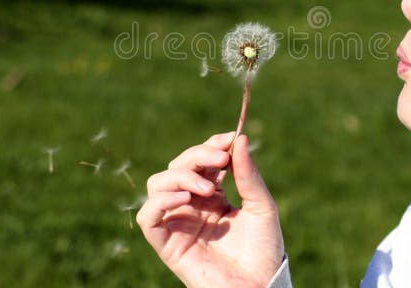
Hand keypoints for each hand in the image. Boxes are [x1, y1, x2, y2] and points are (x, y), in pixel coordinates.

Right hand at [137, 133, 283, 287]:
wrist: (260, 285)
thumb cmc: (263, 250)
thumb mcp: (261, 206)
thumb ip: (248, 175)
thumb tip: (239, 138)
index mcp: (213, 195)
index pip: (200, 159)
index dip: (211, 144)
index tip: (229, 138)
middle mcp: (191, 205)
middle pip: (178, 166)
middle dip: (197, 156)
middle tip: (221, 159)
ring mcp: (177, 222)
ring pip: (157, 184)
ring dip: (180, 176)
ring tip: (207, 186)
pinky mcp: (166, 244)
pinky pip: (147, 216)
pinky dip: (161, 201)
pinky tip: (186, 198)